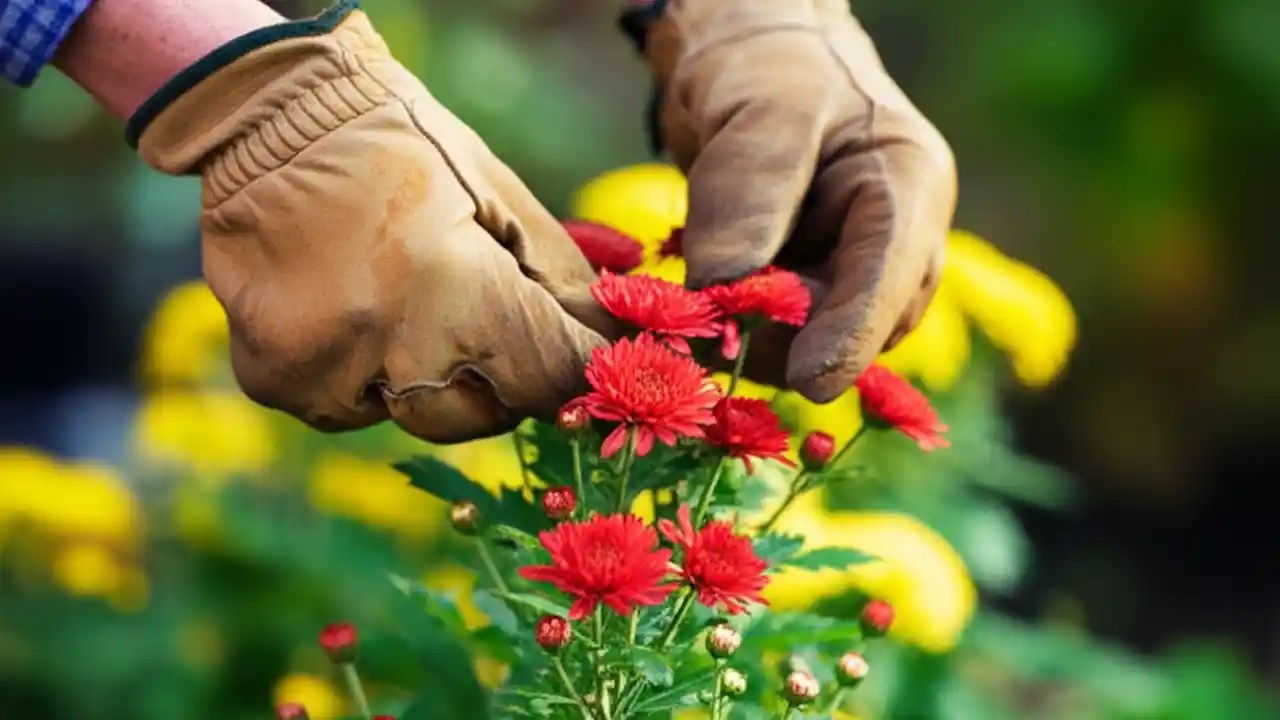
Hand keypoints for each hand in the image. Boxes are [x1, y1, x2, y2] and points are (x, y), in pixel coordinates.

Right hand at [130, 4, 608, 441]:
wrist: (266, 115)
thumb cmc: (402, 145)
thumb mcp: (498, 194)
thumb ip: (557, 281)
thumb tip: (607, 345)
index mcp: (449, 284)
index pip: (545, 372)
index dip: (575, 368)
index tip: (583, 355)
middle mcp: (381, 341)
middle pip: (482, 415)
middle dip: (503, 376)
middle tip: (491, 317)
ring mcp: (317, 369)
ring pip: (415, 416)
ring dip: (432, 376)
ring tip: (408, 295)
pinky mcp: (273, 382)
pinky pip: (351, 406)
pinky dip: (367, 373)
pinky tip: (352, 306)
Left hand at [627, 0, 956, 400]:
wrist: (746, 65)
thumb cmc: (768, 68)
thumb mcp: (764, 110)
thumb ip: (750, 193)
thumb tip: (723, 290)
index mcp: (909, 186)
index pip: (892, 276)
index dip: (852, 336)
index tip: (808, 382)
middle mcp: (894, 242)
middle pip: (854, 325)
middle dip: (783, 339)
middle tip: (705, 332)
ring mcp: (851, 272)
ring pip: (809, 341)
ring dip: (750, 336)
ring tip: (696, 296)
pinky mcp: (809, 294)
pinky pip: (776, 336)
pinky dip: (734, 329)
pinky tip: (700, 302)